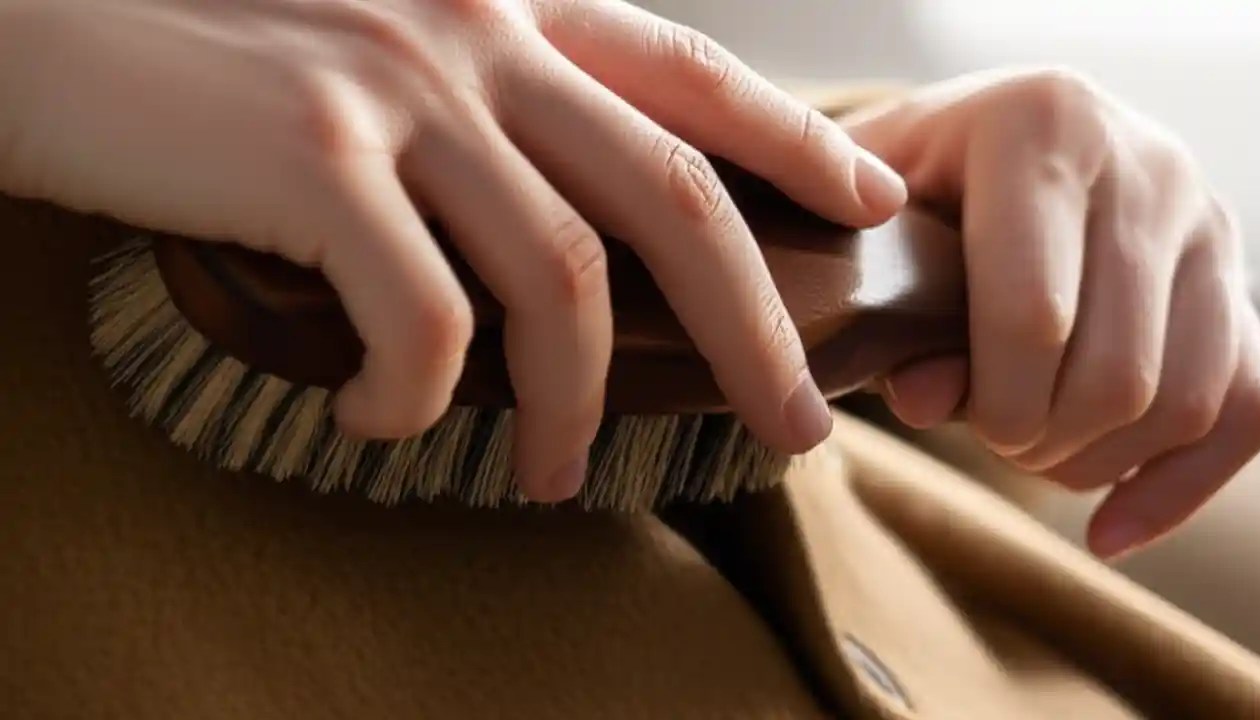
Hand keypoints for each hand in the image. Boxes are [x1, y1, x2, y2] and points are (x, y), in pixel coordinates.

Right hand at [0, 0, 907, 500]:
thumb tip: (561, 237)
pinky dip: (416, 396)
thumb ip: (480, 111)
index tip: (867, 201)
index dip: (794, 140)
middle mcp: (471, 34)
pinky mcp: (310, 156)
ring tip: (547, 474)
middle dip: (753, 324)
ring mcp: (395, 92)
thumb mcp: (374, 52)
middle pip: (670, 198)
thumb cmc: (208, 47)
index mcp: (500, 10)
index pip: (689, 72)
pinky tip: (380, 421)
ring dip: (572, 404)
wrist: (43, 16)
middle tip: (793, 423)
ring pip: (558, 281)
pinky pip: (420, 319)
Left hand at [841, 68, 1259, 557]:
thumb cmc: (911, 184)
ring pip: (1184, 399)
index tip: (941, 411)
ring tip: (1029, 451)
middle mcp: (1145, 164)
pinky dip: (1178, 486)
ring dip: (1095, 461)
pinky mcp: (1236, 279)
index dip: (988, 398)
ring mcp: (1206, 223)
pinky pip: (1249, 407)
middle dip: (1036, 438)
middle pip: (1115, 372)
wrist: (997, 130)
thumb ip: (879, 301)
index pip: (1034, 311)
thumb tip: (922, 400)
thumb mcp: (873, 219)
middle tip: (985, 434)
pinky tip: (1108, 527)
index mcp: (1039, 126)